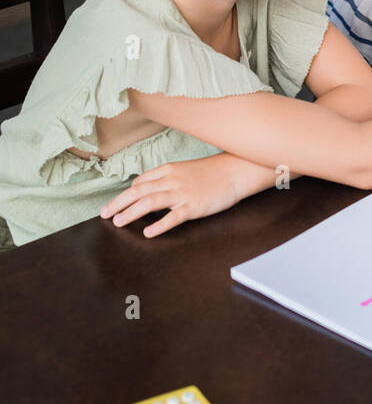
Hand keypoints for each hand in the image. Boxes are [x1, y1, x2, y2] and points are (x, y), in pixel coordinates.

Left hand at [99, 153, 257, 238]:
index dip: (125, 194)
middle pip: (139, 191)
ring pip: (150, 202)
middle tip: (104, 215)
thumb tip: (147, 187)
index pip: (140, 182)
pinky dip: (159, 225)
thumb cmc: (212, 172)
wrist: (236, 170)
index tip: (115, 205)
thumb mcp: (186, 169)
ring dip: (131, 212)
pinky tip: (148, 233)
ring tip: (118, 222)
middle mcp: (172, 180)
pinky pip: (173, 217)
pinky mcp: (194, 206)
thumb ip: (166, 178)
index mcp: (169, 170)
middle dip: (118, 203)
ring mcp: (182, 193)